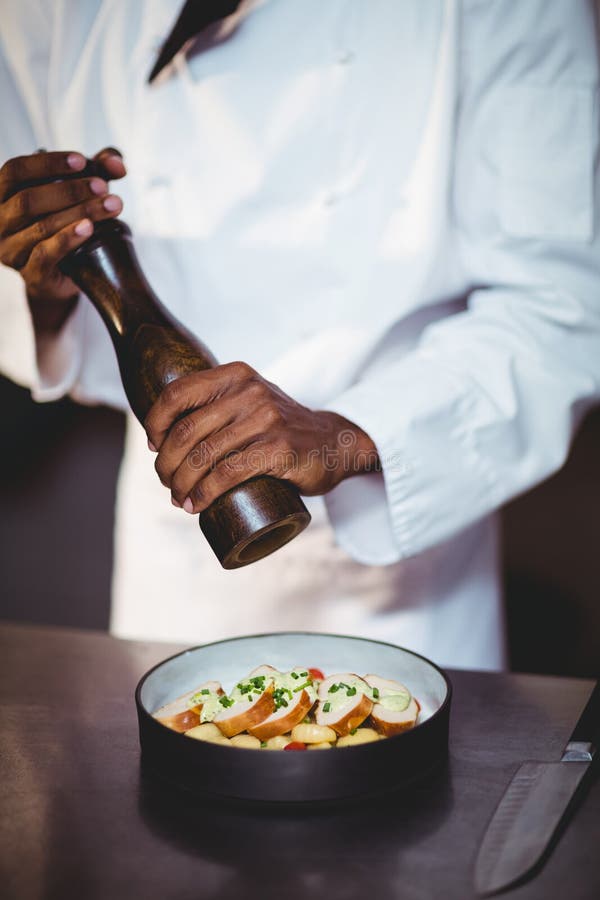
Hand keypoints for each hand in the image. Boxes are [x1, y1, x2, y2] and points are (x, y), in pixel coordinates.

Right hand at [0, 147, 125, 331]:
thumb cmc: (66, 225)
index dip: (47, 163)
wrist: (64, 276)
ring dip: (79, 213)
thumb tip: (118, 164)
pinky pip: (45, 255)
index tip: (82, 161)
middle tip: (103, 187)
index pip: (14, 171)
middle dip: (69, 190)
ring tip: (110, 205)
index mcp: (2, 195)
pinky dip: (68, 239)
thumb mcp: (78, 193)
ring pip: (41, 226)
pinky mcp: (30, 274)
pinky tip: (89, 228)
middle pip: (28, 200)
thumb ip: (95, 171)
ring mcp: (11, 250)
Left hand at [144, 362, 379, 512]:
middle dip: (166, 464)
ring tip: (179, 499)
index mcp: (236, 376)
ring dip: (181, 484)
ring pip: (204, 455)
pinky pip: (228, 473)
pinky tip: (196, 505)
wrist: (334, 443)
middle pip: (187, 431)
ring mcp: (266, 420)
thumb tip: (164, 435)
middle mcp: (250, 392)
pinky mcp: (278, 450)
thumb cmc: (281, 429)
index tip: (154, 447)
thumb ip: (217, 405)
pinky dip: (205, 494)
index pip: (178, 394)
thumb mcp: (250, 402)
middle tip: (167, 483)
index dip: (156, 423)